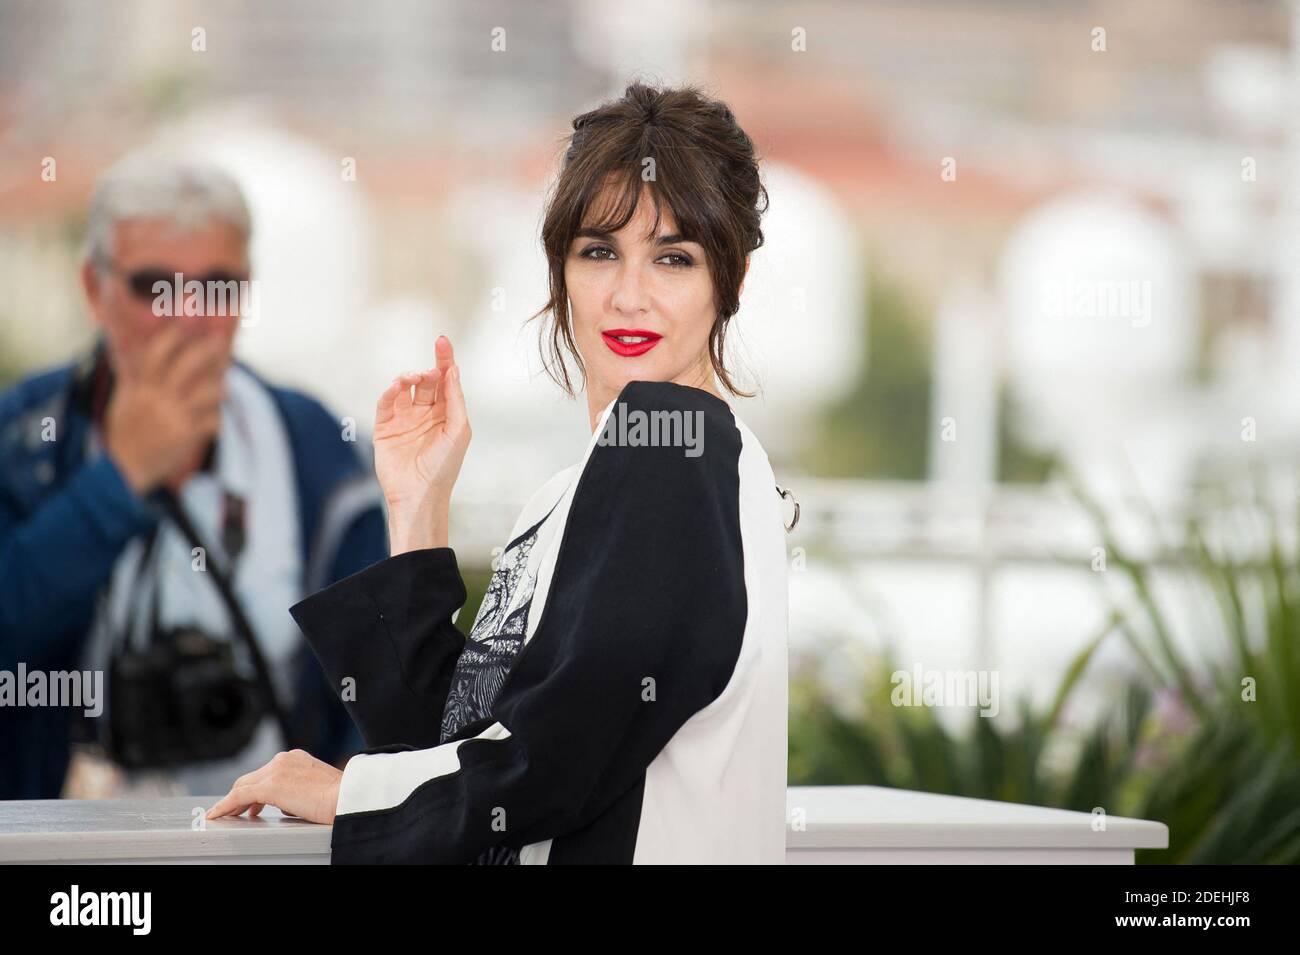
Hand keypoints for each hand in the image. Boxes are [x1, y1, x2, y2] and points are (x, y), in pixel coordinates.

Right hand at [104, 322, 227, 493]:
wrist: (122, 469)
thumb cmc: (124, 432)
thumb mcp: (124, 400)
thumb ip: (136, 376)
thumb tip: (141, 353)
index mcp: (140, 386)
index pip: (157, 352)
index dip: (173, 334)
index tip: (186, 322)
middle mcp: (158, 397)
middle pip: (189, 363)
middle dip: (209, 349)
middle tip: (222, 342)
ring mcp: (174, 416)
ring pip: (210, 391)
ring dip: (220, 388)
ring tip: (223, 388)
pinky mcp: (186, 435)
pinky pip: (213, 420)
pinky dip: (217, 419)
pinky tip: (214, 420)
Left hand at [205, 749, 342, 823]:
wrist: (347, 797)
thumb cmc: (339, 798)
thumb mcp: (317, 789)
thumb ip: (298, 791)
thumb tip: (286, 805)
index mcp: (296, 758)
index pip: (267, 772)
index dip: (255, 789)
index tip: (251, 804)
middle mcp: (284, 759)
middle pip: (251, 778)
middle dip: (240, 795)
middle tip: (234, 811)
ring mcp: (276, 771)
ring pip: (242, 786)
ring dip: (231, 802)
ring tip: (222, 815)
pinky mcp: (270, 786)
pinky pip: (238, 797)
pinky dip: (225, 806)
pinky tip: (217, 815)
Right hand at [374, 335, 470, 553]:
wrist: (418, 494)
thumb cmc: (444, 467)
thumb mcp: (459, 430)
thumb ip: (455, 399)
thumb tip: (452, 370)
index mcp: (446, 414)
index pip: (445, 381)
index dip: (445, 360)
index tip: (443, 342)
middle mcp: (425, 414)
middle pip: (426, 381)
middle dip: (429, 370)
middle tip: (431, 368)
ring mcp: (404, 419)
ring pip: (405, 388)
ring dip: (410, 377)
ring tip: (417, 377)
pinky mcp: (385, 427)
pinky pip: (387, 402)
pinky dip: (392, 390)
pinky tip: (400, 385)